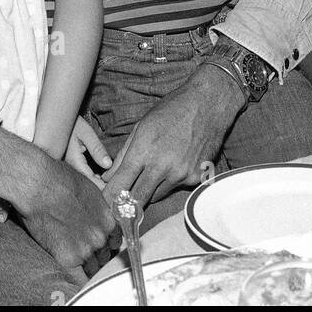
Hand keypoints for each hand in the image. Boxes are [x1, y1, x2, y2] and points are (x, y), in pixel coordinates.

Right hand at [8, 149, 119, 277]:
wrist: (38, 186)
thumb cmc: (57, 179)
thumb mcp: (87, 189)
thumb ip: (96, 208)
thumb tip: (94, 214)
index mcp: (108, 219)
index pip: (115, 240)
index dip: (106, 242)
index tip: (99, 244)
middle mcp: (101, 237)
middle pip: (105, 255)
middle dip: (96, 254)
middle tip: (83, 251)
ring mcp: (86, 250)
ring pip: (93, 268)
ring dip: (85, 266)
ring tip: (74, 260)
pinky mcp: (69, 259)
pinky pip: (79, 278)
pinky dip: (77, 277)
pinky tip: (72, 275)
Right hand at [66, 115, 111, 184]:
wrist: (56, 119)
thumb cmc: (71, 124)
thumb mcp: (86, 134)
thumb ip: (97, 149)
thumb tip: (108, 165)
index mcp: (75, 162)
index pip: (92, 182)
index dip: (104, 188)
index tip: (116, 190)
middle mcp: (72, 167)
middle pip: (89, 183)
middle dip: (102, 185)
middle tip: (118, 187)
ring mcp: (71, 166)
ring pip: (87, 178)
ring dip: (98, 180)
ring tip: (113, 181)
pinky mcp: (72, 162)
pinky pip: (84, 172)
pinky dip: (94, 174)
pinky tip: (103, 172)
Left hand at [102, 64, 242, 208]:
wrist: (207, 104)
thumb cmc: (170, 111)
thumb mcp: (141, 127)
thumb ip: (124, 154)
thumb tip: (108, 177)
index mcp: (144, 150)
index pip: (121, 184)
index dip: (110, 197)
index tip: (104, 205)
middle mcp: (162, 166)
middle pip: (138, 199)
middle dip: (127, 205)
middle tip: (121, 206)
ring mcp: (181, 174)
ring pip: (157, 195)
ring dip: (150, 190)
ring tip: (155, 170)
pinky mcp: (196, 178)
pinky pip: (177, 188)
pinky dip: (171, 182)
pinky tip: (176, 163)